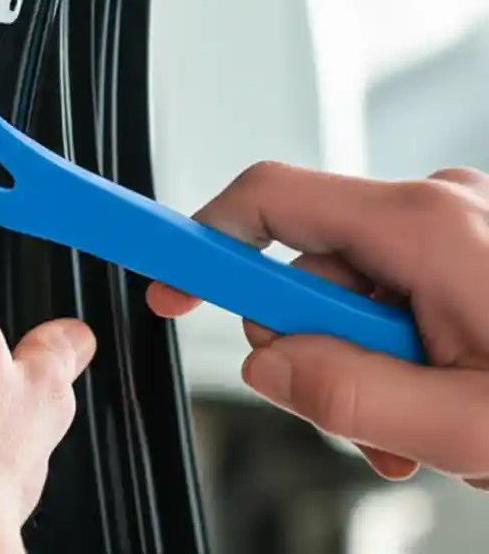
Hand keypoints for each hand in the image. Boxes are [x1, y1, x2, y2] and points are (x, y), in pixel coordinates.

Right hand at [146, 163, 488, 486]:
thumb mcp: (466, 424)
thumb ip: (351, 396)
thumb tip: (266, 367)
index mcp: (424, 225)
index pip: (268, 199)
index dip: (202, 245)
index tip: (169, 291)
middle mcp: (437, 208)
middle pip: (305, 266)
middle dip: (309, 347)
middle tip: (364, 420)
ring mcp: (458, 227)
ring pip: (350, 294)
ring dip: (362, 365)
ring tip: (425, 428)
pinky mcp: (473, 250)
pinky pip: (395, 295)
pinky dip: (397, 354)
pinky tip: (439, 403)